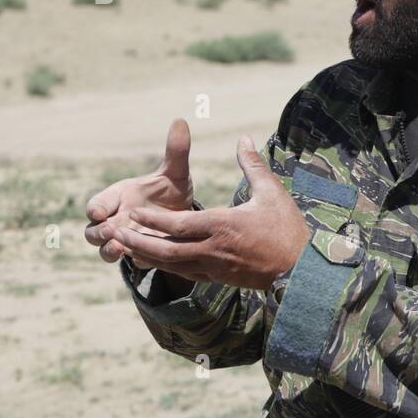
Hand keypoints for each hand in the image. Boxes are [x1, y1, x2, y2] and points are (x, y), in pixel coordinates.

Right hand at [85, 118, 194, 266]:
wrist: (185, 216)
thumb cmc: (170, 190)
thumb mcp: (175, 173)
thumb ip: (176, 151)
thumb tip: (181, 121)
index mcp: (119, 198)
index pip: (98, 204)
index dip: (96, 208)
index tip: (99, 212)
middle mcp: (116, 220)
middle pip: (93, 231)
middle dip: (98, 233)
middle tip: (109, 231)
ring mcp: (125, 240)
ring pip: (105, 250)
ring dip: (109, 250)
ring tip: (119, 248)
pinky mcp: (140, 254)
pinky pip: (132, 261)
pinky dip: (136, 259)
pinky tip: (146, 258)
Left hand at [107, 135, 309, 290]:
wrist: (302, 270)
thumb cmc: (288, 229)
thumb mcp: (271, 193)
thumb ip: (252, 165)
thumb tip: (243, 138)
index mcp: (223, 226)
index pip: (179, 225)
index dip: (153, 220)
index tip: (133, 212)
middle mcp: (214, 250)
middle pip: (167, 249)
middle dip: (138, 241)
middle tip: (115, 232)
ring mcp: (216, 268)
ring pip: (172, 265)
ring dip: (148, 255)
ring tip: (126, 246)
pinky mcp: (220, 279)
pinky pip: (186, 273)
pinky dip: (167, 266)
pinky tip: (157, 260)